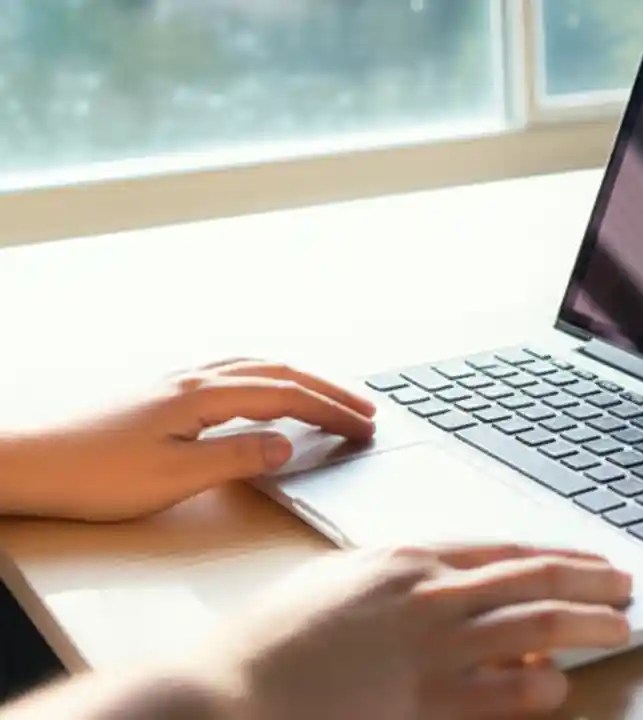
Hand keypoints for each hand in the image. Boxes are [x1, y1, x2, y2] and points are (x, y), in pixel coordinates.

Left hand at [0, 359, 376, 521]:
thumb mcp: (173, 477)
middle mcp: (193, 381)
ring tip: (328, 397)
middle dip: (328, 391)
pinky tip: (263, 392)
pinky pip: (232, 373)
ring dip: (299, 380)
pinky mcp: (161, 396)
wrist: (24, 462)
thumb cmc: (91, 475)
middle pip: (278, 374)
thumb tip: (285, 446)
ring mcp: (175, 384)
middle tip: (366, 411)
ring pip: (255, 368)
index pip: (285, 397)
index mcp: (202, 397)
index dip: (331, 412)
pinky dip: (266, 379)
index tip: (365, 428)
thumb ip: (236, 459)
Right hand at [200, 544, 631, 719]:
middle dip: (591, 579)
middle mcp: (430, 594)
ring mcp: (434, 648)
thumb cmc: (270, 643)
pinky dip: (542, 684)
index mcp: (406, 558)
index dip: (557, 553)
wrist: (227, 697)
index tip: (588, 559)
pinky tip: (560, 684)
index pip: (505, 549)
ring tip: (620, 628)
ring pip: (539, 625)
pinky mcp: (429, 702)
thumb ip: (395, 581)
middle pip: (536, 577)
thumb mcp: (337, 583)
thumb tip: (443, 586)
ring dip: (589, 624)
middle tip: (625, 585)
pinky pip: (508, 690)